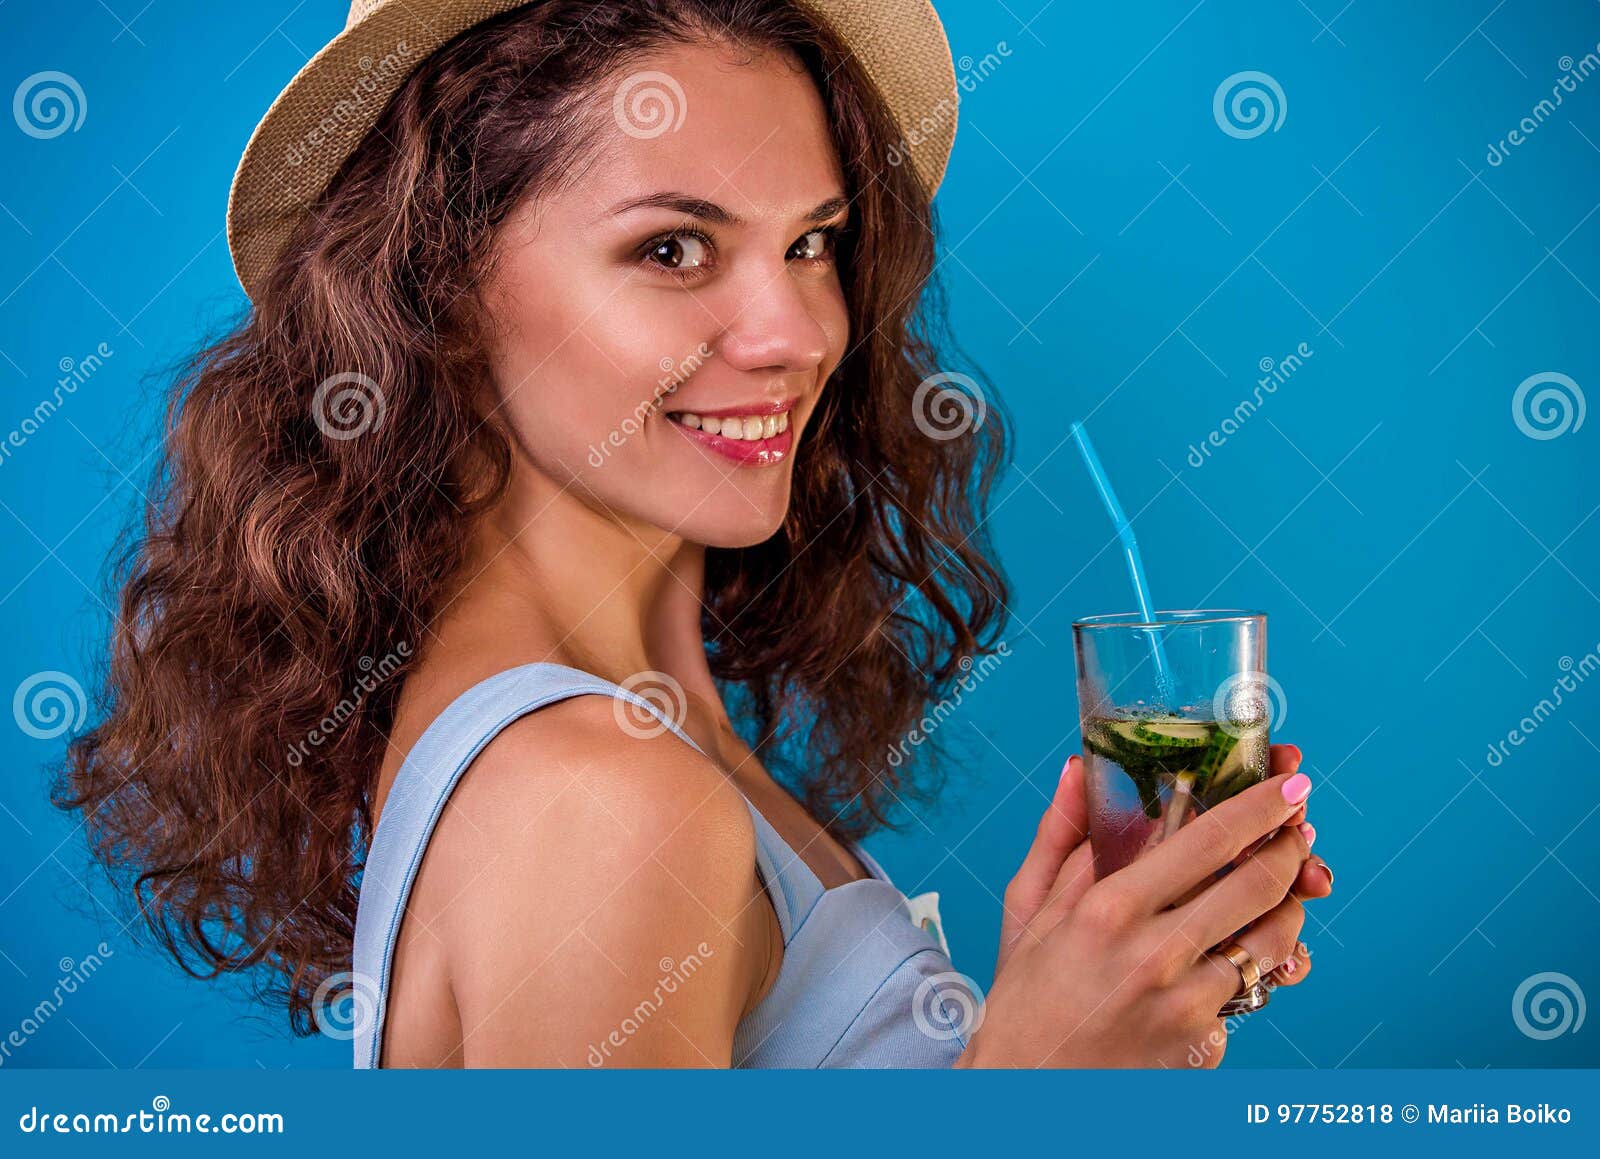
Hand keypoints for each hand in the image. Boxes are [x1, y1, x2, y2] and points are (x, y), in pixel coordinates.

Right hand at [961, 744, 1329, 1067]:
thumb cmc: (1024, 999)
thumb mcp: (1027, 911)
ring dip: (1288, 908)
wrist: (1027, 1091)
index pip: (1209, 841)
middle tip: (1296, 833)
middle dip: (1291, 850)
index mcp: (1108, 910)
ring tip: (1279, 892)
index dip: (1262, 806)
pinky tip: (1229, 959)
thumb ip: (1060, 836)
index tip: (1290, 784)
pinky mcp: (1206, 1045)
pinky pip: (1249, 993)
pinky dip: (1247, 969)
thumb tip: (1076, 770)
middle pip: (1261, 885)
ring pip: (1274, 942)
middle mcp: (1156, 955)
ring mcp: (1188, 1006)